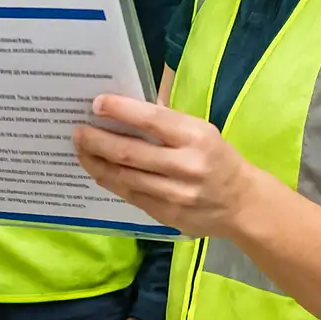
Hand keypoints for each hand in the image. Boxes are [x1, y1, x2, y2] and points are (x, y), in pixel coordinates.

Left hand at [72, 93, 252, 238]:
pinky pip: (131, 196)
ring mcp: (176, 195)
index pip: (151, 120)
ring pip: (125, 177)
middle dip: (97, 141)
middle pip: (130, 153)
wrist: (242, 204)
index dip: (120, 110)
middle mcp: (186, 166)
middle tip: (78, 131)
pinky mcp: (167, 215)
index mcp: (196, 137)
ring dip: (97, 163)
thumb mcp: (201, 131)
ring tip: (81, 150)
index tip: (96, 104)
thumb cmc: (216, 157)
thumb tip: (124, 107)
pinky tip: (99, 170)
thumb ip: (167, 121)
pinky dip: (111, 181)